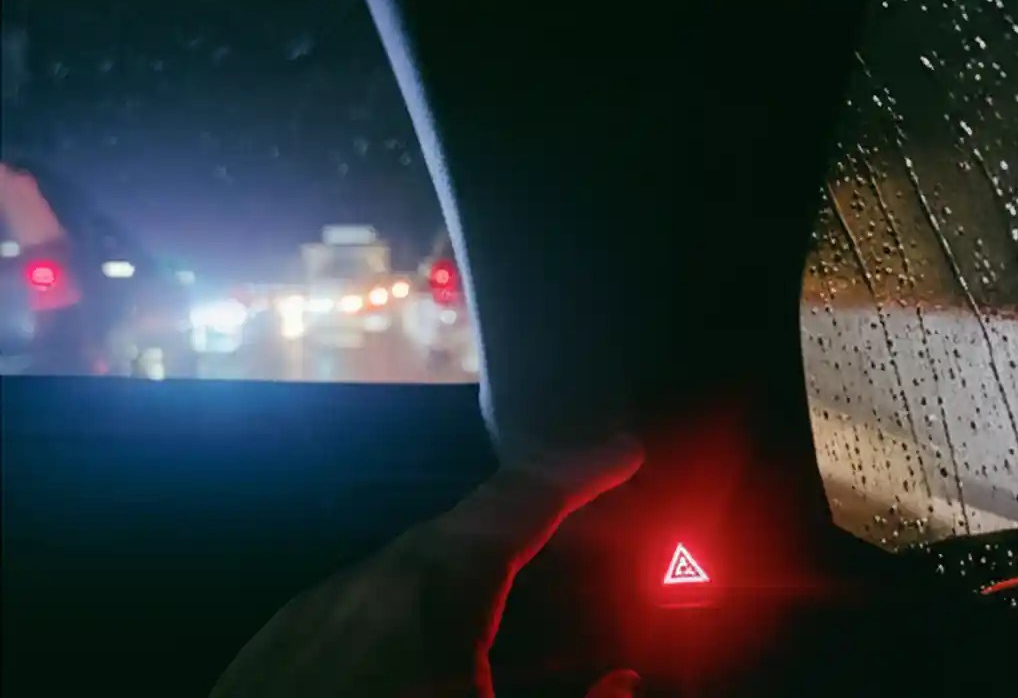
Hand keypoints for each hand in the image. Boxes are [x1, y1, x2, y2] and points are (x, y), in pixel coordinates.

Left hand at [210, 436, 642, 697]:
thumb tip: (625, 687)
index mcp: (436, 593)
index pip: (526, 501)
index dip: (583, 472)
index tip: (621, 453)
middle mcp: (374, 581)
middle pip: (471, 520)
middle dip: (532, 510)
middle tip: (580, 504)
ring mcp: (319, 609)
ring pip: (415, 559)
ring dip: (473, 560)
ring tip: (516, 580)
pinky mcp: (282, 643)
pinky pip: (367, 597)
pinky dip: (417, 598)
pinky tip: (424, 646)